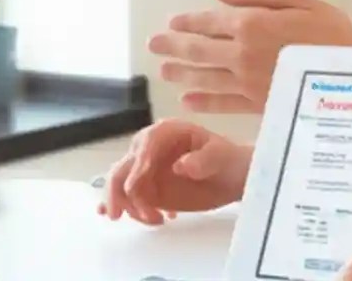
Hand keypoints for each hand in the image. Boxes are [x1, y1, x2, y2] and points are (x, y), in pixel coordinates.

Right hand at [97, 119, 252, 225]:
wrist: (232, 178)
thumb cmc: (228, 160)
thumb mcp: (221, 156)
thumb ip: (203, 159)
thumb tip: (180, 166)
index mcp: (166, 132)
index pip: (145, 145)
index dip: (137, 166)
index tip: (134, 188)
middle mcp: (149, 148)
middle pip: (123, 166)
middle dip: (118, 191)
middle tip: (122, 214)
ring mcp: (145, 169)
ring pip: (122, 186)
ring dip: (130, 206)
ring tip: (156, 220)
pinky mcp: (147, 189)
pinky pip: (130, 200)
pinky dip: (130, 209)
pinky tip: (137, 217)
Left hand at [150, 0, 351, 113]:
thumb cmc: (331, 32)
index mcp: (252, 23)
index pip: (208, 22)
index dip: (187, 22)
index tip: (172, 22)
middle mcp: (242, 53)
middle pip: (197, 50)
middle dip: (172, 47)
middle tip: (154, 45)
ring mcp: (247, 82)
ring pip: (204, 77)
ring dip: (180, 73)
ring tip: (163, 71)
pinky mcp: (257, 105)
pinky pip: (222, 103)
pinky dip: (202, 101)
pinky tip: (188, 100)